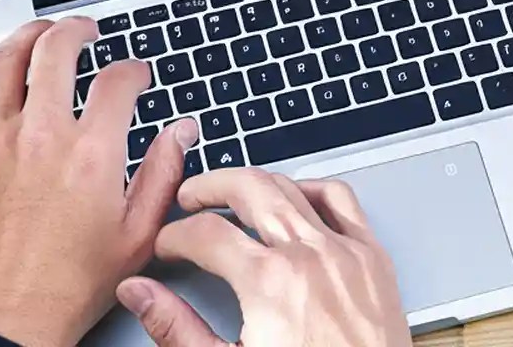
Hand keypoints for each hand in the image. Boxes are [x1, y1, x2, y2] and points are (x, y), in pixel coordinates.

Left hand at [0, 18, 199, 346]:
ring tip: (42, 34)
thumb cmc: (69, 285)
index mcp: (92, 154)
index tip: (136, 74)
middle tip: (87, 30)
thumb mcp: (138, 234)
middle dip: (78, 29)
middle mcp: (42, 136)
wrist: (4, 318)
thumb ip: (164, 174)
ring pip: (7, 59)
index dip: (134, 69)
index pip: (117, 80)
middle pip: (57, 49)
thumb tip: (181, 133)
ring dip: (29, 36)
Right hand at [115, 169, 411, 346]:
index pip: (204, 234)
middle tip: (189, 199)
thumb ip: (177, 328)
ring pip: (292, 186)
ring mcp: (345, 251)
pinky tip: (296, 199)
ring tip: (234, 196)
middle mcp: (309, 255)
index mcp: (268, 283)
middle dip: (208, 188)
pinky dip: (313, 190)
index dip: (174, 236)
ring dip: (256, 184)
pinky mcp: (373, 257)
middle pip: (248, 188)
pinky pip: (342, 200)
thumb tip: (139, 294)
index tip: (166, 247)